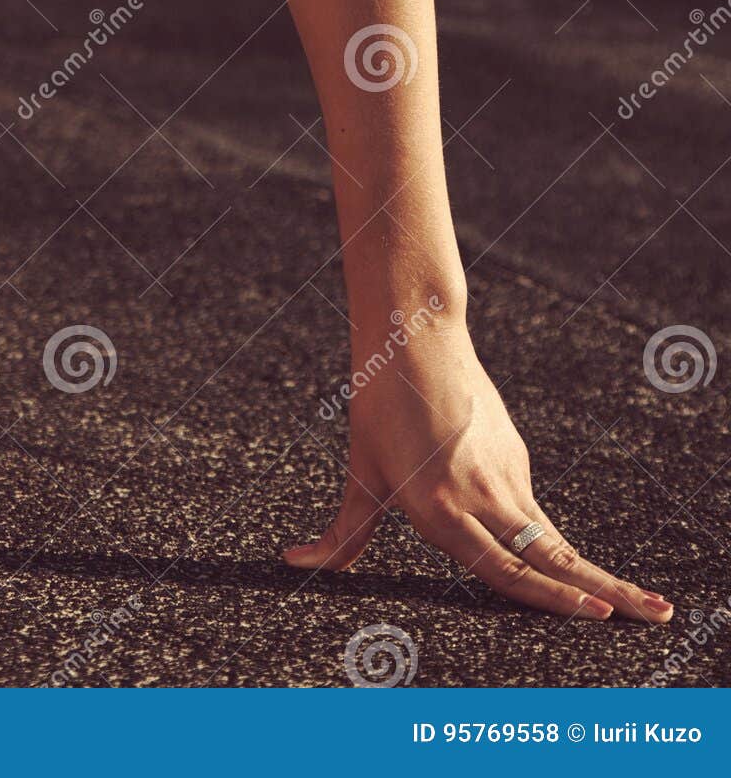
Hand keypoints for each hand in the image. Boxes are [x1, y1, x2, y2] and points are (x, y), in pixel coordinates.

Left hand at [286, 328, 673, 622]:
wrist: (414, 335)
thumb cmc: (378, 403)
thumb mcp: (361, 470)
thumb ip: (343, 532)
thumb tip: (296, 563)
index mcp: (438, 505)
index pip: (504, 568)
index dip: (550, 597)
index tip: (596, 616)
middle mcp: (478, 494)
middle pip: (551, 555)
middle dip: (605, 593)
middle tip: (657, 619)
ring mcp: (504, 474)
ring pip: (554, 536)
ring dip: (599, 572)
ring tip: (644, 604)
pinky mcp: (514, 456)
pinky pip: (535, 510)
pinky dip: (556, 544)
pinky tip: (574, 567)